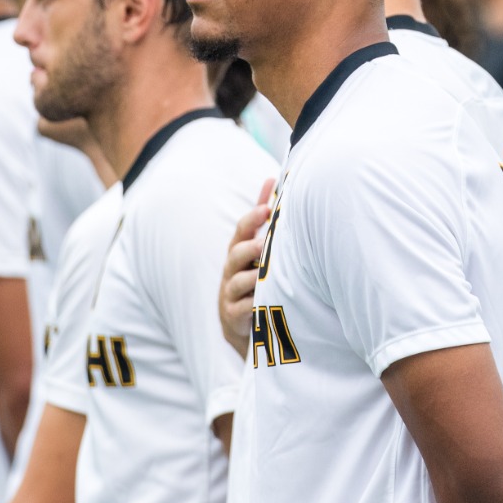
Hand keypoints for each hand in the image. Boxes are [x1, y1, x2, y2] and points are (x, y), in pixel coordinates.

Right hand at [217, 178, 273, 355]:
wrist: (241, 322)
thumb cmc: (252, 277)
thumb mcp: (255, 247)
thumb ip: (262, 217)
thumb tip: (272, 179)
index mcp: (239, 251)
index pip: (242, 231)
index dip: (252, 219)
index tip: (267, 208)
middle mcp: (232, 270)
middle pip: (236, 254)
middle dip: (249, 247)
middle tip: (263, 242)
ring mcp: (230, 292)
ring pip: (238, 282)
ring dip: (250, 276)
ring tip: (262, 271)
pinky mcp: (233, 316)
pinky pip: (242, 309)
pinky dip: (251, 304)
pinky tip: (262, 300)